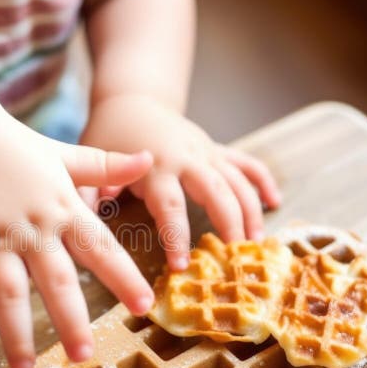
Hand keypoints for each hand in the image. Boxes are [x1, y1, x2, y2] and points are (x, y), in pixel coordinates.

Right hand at [0, 118, 154, 367]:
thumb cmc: (19, 148)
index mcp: (62, 210)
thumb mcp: (67, 156)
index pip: (100, 248)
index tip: (144, 306)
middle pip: (56, 280)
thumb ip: (107, 165)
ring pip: (7, 290)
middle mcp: (31, 228)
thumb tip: (148, 159)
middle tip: (82, 356)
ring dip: (14, 330)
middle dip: (71, 319)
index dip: (123, 277)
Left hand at [81, 95, 280, 270]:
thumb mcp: (93, 161)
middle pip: (217, 193)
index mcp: (155, 165)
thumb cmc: (108, 136)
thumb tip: (91, 219)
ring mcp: (206, 151)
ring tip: (256, 243)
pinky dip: (263, 181)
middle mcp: (187, 157)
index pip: (170, 206)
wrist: (131, 100)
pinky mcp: (217, 148)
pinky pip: (247, 163)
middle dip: (229, 225)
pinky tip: (275, 203)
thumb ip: (92, 190)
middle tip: (235, 258)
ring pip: (238, 180)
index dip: (177, 237)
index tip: (183, 267)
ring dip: (251, 211)